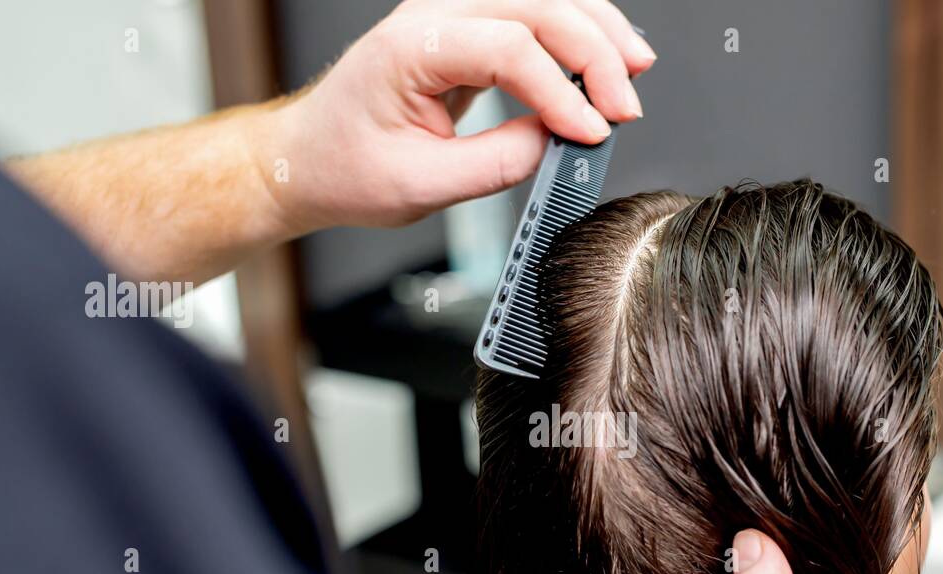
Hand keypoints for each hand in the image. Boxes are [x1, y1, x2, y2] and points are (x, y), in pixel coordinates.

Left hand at [254, 0, 655, 232]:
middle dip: (594, 52)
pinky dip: (575, 40)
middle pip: (536, 6)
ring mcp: (452, 19)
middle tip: (626, 104)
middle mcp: (433, 16)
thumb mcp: (421, 185)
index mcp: (411, 45)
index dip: (561, 91)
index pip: (508, 47)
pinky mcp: (468, 36)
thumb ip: (495, 165)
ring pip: (543, 2)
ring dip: (595, 34)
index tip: (592, 132)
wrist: (309, 160)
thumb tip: (554, 146)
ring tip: (633, 74)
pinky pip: (533, 21)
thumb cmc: (347, 167)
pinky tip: (603, 64)